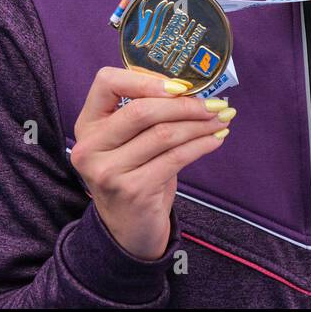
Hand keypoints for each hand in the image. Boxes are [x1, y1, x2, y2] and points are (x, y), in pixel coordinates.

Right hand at [70, 67, 234, 260]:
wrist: (127, 232)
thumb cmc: (134, 175)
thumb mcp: (129, 142)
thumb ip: (148, 115)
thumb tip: (194, 89)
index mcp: (88, 125)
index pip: (107, 82)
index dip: (146, 79)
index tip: (181, 86)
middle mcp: (90, 147)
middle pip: (142, 111)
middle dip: (185, 104)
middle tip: (216, 103)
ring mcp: (109, 171)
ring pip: (164, 134)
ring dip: (200, 124)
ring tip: (222, 119)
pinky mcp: (133, 190)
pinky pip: (176, 158)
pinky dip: (202, 145)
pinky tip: (216, 139)